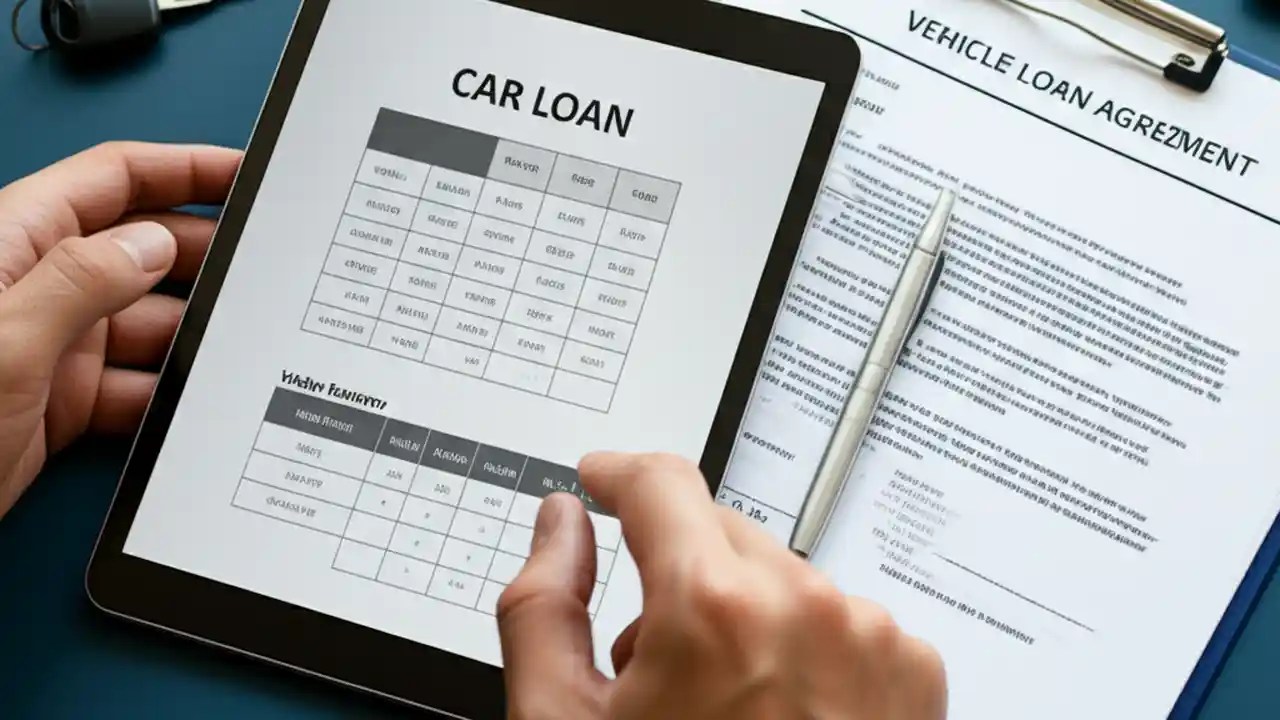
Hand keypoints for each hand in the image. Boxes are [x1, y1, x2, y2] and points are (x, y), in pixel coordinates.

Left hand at [0, 142, 241, 517]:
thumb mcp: (0, 344)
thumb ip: (81, 282)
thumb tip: (153, 241)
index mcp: (12, 245)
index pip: (112, 181)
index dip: (182, 168)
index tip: (244, 172)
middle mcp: (36, 289)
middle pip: (140, 249)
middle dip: (205, 254)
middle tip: (269, 264)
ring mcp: (51, 347)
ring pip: (146, 324)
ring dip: (193, 334)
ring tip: (244, 338)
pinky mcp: (61, 404)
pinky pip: (134, 388)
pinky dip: (169, 394)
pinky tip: (197, 400)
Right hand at [497, 452, 947, 719]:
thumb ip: (544, 604)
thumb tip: (559, 527)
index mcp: (717, 609)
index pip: (660, 483)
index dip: (618, 474)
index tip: (605, 479)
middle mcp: (809, 607)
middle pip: (720, 533)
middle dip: (677, 575)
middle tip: (654, 664)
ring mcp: (872, 638)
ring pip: (781, 576)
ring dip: (742, 613)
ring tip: (723, 706)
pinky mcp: (914, 671)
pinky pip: (838, 617)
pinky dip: (802, 645)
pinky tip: (779, 716)